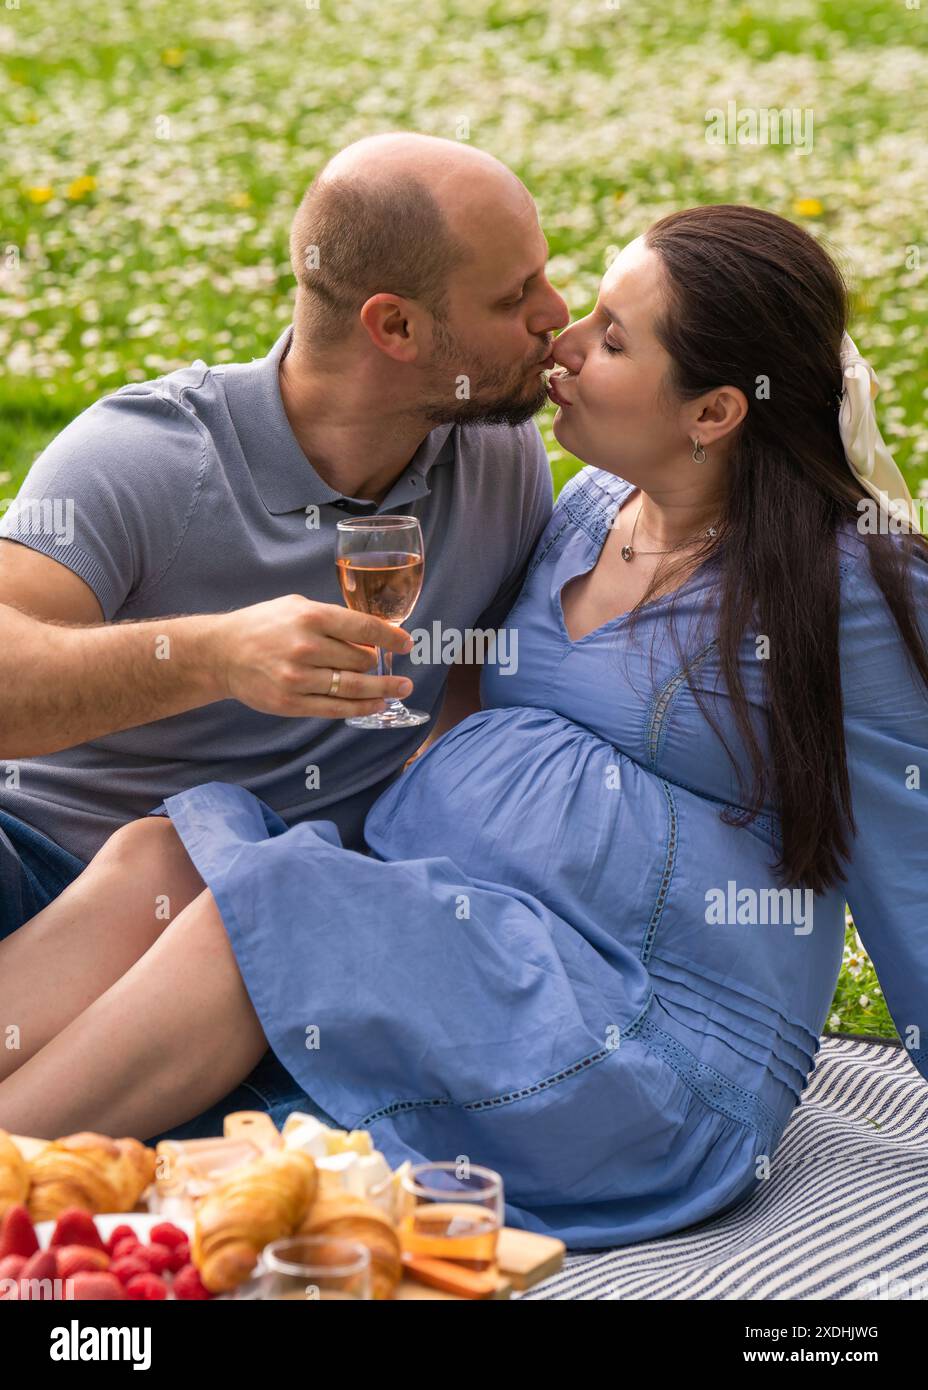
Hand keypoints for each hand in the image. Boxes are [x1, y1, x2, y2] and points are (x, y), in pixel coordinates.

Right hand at [207, 594, 415, 718]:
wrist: (222, 653)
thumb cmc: (263, 626)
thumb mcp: (296, 607)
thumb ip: (332, 618)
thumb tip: (370, 633)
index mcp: (311, 618)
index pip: (363, 628)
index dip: (390, 638)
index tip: (407, 643)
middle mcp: (307, 648)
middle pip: (360, 660)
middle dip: (378, 664)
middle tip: (392, 666)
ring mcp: (299, 678)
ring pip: (353, 687)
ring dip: (382, 689)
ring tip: (400, 689)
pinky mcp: (292, 703)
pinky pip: (336, 708)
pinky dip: (361, 708)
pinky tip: (377, 704)